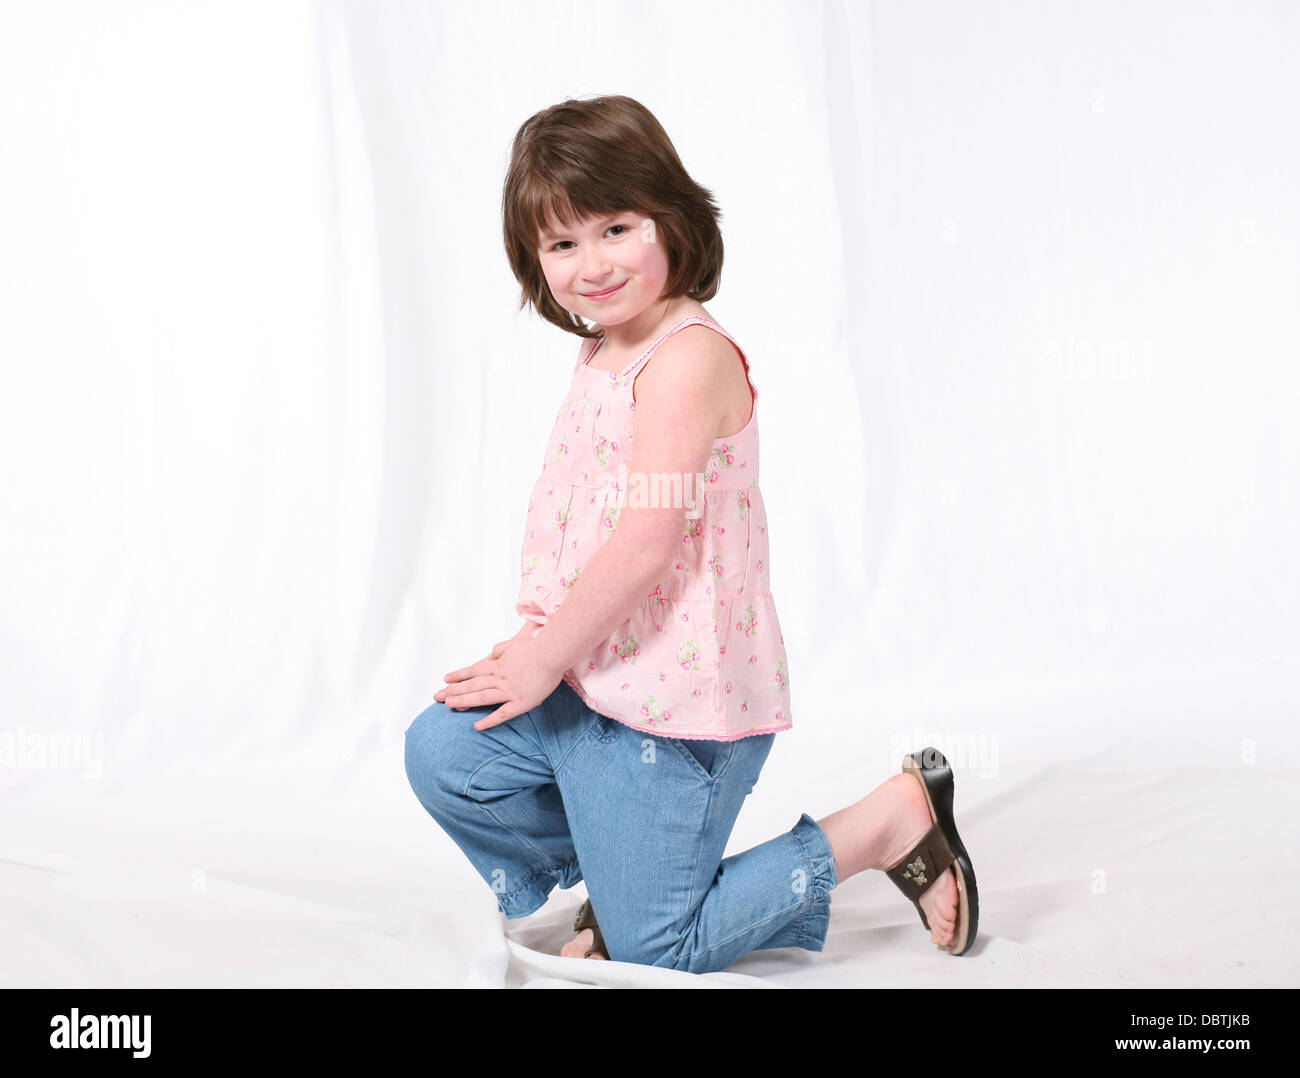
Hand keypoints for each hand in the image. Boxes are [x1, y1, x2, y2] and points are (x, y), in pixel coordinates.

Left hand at [435, 632, 566, 731]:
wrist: (552, 652)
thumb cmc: (536, 647)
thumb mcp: (514, 644)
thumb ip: (501, 650)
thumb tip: (492, 654)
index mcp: (498, 665)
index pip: (474, 670)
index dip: (459, 675)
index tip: (446, 679)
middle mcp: (500, 678)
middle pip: (473, 684)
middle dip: (454, 690)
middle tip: (438, 697)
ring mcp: (509, 691)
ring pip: (482, 697)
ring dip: (465, 701)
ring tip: (449, 706)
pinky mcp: (522, 702)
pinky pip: (503, 713)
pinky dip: (490, 720)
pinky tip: (477, 726)